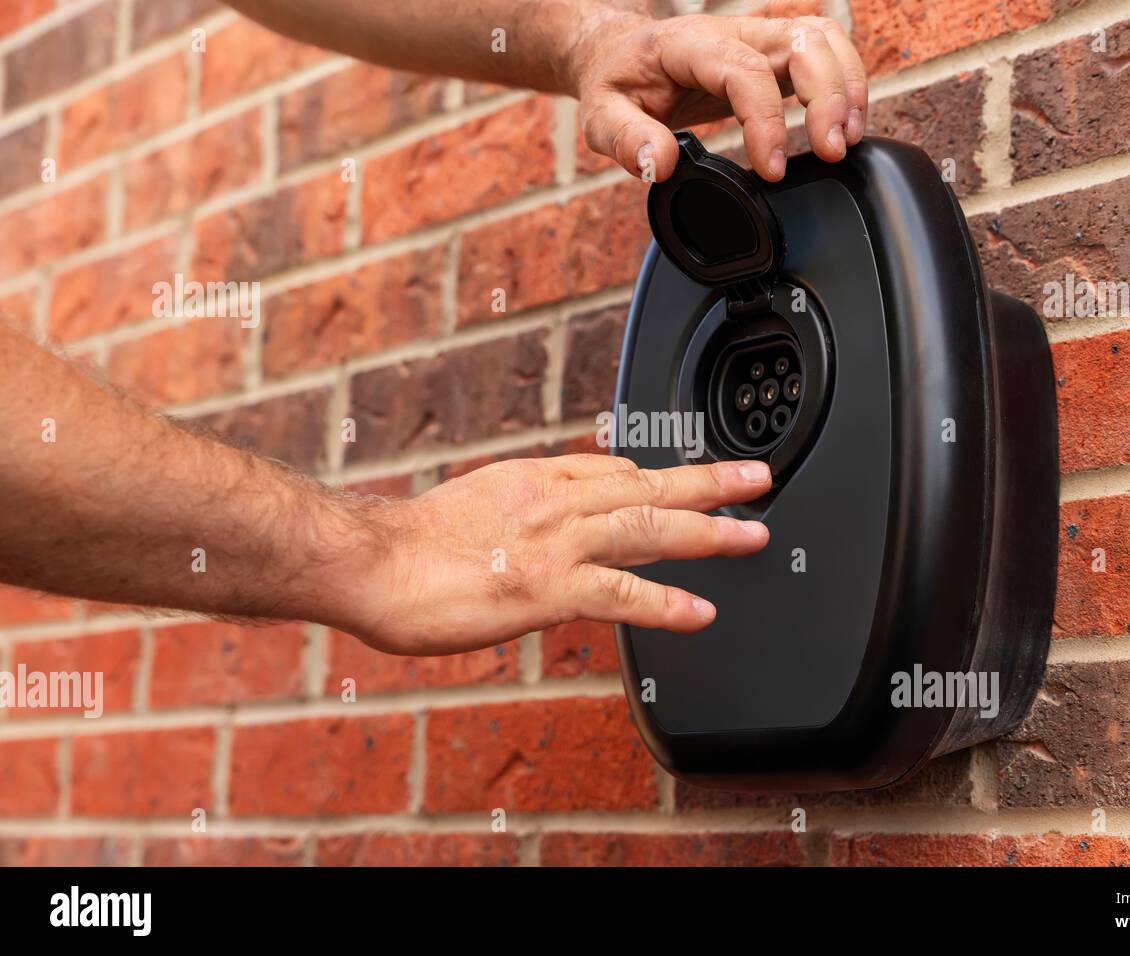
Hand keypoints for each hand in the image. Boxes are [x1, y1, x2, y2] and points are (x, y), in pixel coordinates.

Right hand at [335, 454, 772, 654]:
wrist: (371, 561)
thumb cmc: (407, 545)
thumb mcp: (474, 506)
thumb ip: (519, 513)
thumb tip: (544, 534)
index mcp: (534, 480)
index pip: (614, 471)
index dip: (661, 478)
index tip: (693, 480)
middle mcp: (554, 500)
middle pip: (648, 486)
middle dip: (710, 483)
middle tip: (758, 480)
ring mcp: (556, 541)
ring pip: (649, 528)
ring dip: (710, 530)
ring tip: (754, 535)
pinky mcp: (548, 587)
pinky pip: (623, 594)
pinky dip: (667, 603)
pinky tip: (701, 613)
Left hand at [569, 7, 867, 181]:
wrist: (621, 54)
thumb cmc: (618, 82)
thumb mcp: (600, 115)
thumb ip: (626, 140)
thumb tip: (660, 165)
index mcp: (690, 44)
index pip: (744, 70)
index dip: (767, 119)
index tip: (771, 168)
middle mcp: (733, 32)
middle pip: (801, 44)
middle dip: (827, 96)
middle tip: (832, 151)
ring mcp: (759, 38)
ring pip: (823, 40)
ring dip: (846, 86)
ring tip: (847, 140)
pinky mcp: (774, 54)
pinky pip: (824, 52)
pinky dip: (845, 83)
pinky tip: (846, 124)